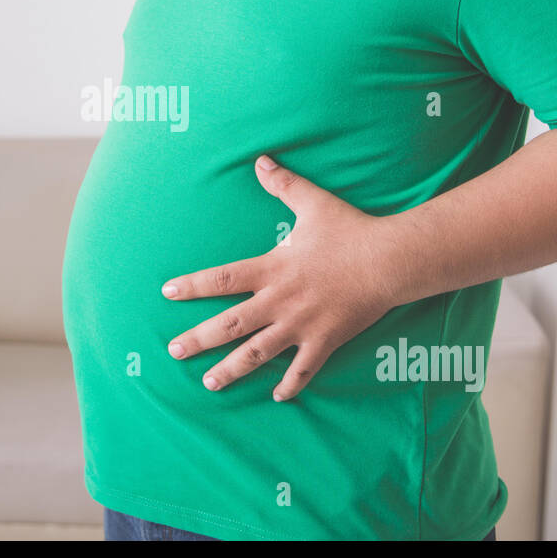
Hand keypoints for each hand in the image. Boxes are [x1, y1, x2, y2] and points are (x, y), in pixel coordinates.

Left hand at [161, 154, 399, 401]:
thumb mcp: (313, 202)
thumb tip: (260, 160)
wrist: (389, 261)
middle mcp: (279, 301)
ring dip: (231, 369)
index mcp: (271, 269)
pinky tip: (277, 397)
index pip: (222, 279)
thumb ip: (283, 184)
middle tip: (173, 351)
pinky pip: (303, 370)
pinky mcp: (325, 341)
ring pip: (257, 353)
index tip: (167, 292)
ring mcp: (301, 325)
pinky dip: (290, 385)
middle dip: (198, 339)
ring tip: (208, 383)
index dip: (193, 285)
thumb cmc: (350, 230)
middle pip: (229, 325)